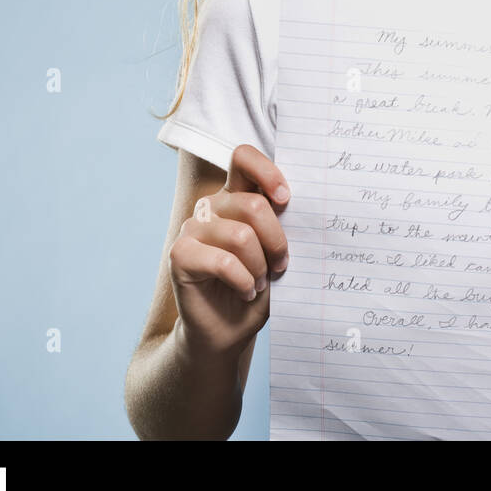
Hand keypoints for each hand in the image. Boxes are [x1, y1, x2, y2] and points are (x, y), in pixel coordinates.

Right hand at [168, 144, 290, 358]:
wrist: (228, 331)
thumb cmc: (256, 288)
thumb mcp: (276, 255)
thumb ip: (283, 228)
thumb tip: (311, 212)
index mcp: (235, 197)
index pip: (243, 158)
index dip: (267, 172)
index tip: (286, 199)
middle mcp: (212, 207)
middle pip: (253, 205)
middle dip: (277, 241)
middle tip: (281, 266)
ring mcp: (192, 228)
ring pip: (241, 236)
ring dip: (259, 267)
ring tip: (259, 283)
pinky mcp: (180, 254)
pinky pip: (223, 261)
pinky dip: (243, 281)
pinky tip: (245, 291)